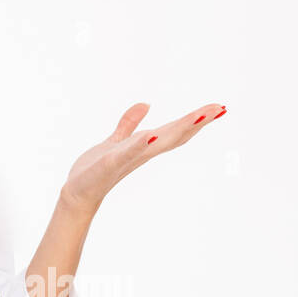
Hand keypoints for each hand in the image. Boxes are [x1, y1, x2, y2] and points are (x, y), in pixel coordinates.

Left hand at [60, 101, 226, 213]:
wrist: (78, 192)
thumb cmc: (96, 169)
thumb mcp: (116, 140)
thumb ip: (129, 124)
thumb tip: (146, 104)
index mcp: (144, 146)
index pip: (175, 131)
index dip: (196, 119)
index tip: (218, 108)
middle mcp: (141, 152)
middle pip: (174, 135)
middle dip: (196, 122)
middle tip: (219, 109)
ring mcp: (127, 159)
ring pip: (156, 142)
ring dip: (177, 130)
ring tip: (197, 116)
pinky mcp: (109, 164)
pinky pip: (127, 153)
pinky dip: (139, 144)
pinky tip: (151, 135)